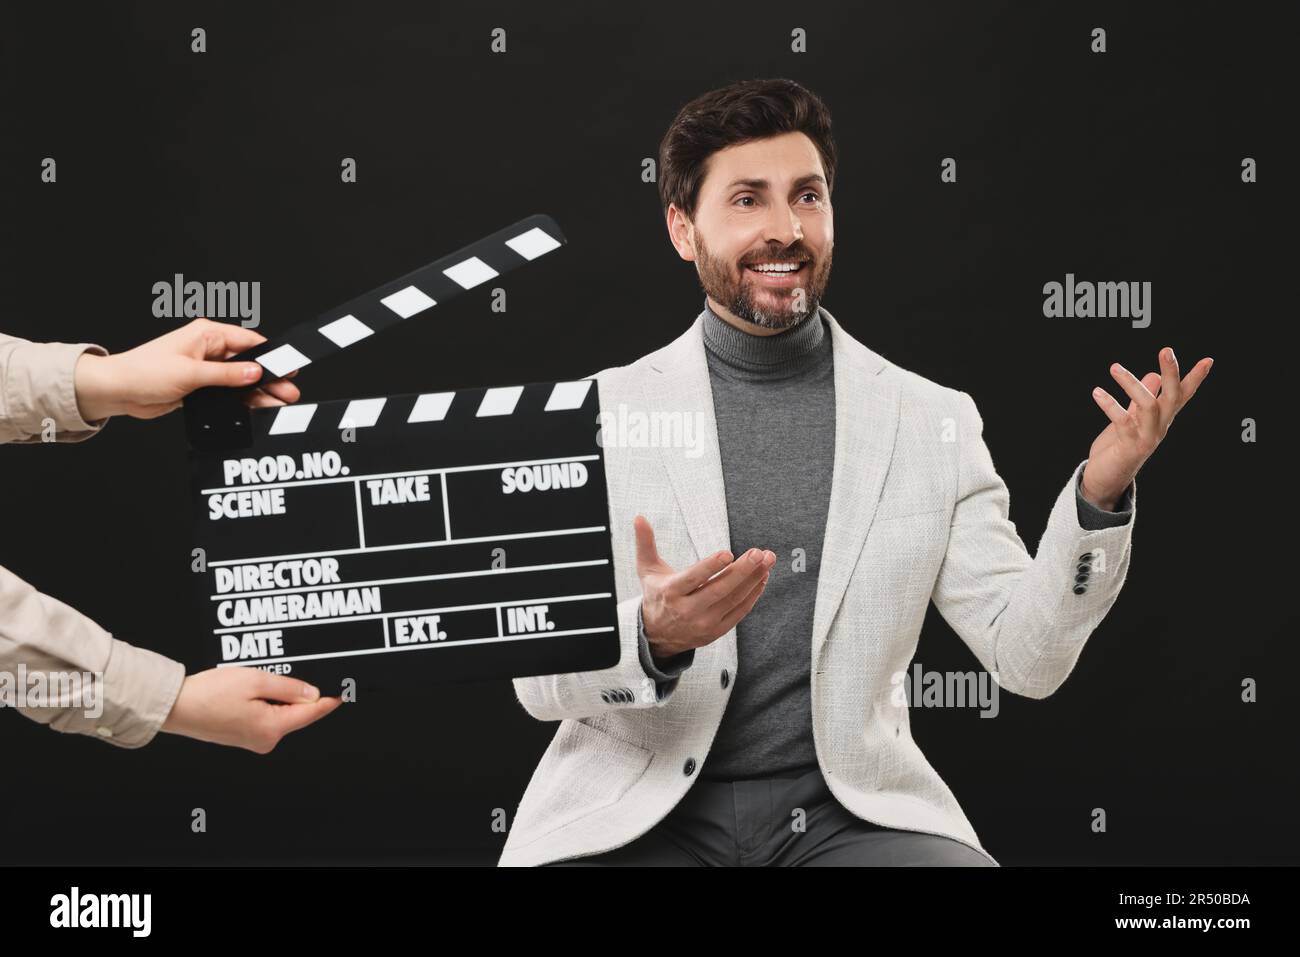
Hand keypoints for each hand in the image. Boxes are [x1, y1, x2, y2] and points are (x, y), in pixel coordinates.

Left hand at [73, 317, 299, 420]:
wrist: (117, 391)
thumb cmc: (143, 372)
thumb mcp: (190, 373)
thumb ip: (226, 375)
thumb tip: (255, 372)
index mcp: (207, 334)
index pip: (249, 341)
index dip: (271, 355)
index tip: (289, 367)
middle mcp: (208, 349)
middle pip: (249, 363)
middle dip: (269, 378)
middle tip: (289, 392)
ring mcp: (205, 368)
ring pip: (241, 380)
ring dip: (258, 393)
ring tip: (278, 405)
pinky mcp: (201, 386)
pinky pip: (229, 393)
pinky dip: (242, 401)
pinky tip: (256, 409)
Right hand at [161, 667, 342, 753]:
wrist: (176, 705)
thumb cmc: (209, 693)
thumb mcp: (256, 681)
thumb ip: (289, 688)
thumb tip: (313, 695)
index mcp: (271, 728)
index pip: (311, 713)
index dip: (329, 700)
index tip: (344, 691)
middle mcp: (265, 740)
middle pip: (297, 713)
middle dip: (300, 693)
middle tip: (299, 671)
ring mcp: (254, 740)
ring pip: (281, 713)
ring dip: (280, 695)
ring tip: (265, 677)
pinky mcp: (243, 735)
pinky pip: (266, 716)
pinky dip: (267, 701)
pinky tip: (255, 688)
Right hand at [634, 514, 774, 659]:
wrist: (656, 635)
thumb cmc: (656, 594)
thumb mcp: (646, 570)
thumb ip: (645, 543)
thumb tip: (639, 517)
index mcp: (671, 592)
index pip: (694, 578)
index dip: (711, 566)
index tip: (728, 553)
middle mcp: (687, 610)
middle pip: (719, 590)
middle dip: (742, 571)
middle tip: (759, 554)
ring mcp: (704, 623)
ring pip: (733, 600)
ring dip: (753, 580)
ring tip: (767, 561)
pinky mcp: (716, 631)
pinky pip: (739, 612)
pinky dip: (753, 595)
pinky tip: (762, 578)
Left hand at [1082, 346, 1212, 509]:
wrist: (1106, 479)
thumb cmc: (1118, 448)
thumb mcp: (1132, 419)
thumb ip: (1142, 399)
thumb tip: (1153, 375)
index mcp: (1161, 418)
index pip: (1182, 395)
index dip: (1195, 379)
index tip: (1208, 360)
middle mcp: (1159, 427)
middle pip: (1172, 397)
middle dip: (1172, 373)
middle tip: (1166, 350)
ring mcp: (1147, 438)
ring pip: (1149, 406)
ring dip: (1132, 385)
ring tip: (1114, 367)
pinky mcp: (1130, 447)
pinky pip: (1123, 422)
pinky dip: (1110, 405)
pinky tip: (1097, 392)